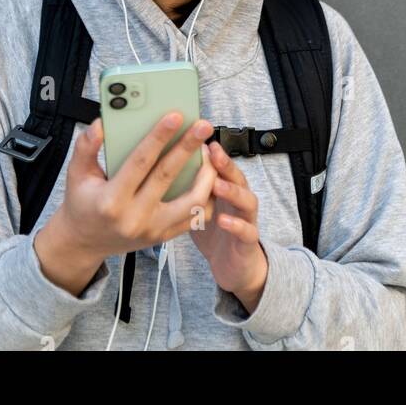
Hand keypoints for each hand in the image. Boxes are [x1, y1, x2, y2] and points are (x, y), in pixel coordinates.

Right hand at [34, 112, 216, 292]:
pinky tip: (207, 176)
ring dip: (206, 175)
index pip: (140, 162)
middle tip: (204, 125)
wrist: (84, 243)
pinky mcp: (164, 236)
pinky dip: (206, 196)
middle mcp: (134, 217)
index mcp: (111, 200)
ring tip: (208, 152)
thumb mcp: (76, 174)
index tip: (175, 116)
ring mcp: (152, 230)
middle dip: (188, 147)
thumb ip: (86, 147)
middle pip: (168, 176)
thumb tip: (100, 125)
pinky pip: (194, 217)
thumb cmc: (82, 203)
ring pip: (192, 202)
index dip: (158, 137)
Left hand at [188, 138, 268, 312]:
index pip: (222, 166)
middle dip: (225, 163)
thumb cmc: (211, 231)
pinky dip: (237, 225)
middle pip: (237, 176)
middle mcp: (239, 200)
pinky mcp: (248, 242)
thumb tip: (157, 165)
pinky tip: (223, 219)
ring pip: (247, 200)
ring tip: (216, 184)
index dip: (212, 153)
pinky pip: (247, 232)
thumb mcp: (197, 207)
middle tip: (213, 152)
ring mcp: (247, 219)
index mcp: (226, 189)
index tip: (199, 138)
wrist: (234, 266)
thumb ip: (187, 188)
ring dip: (232, 190)